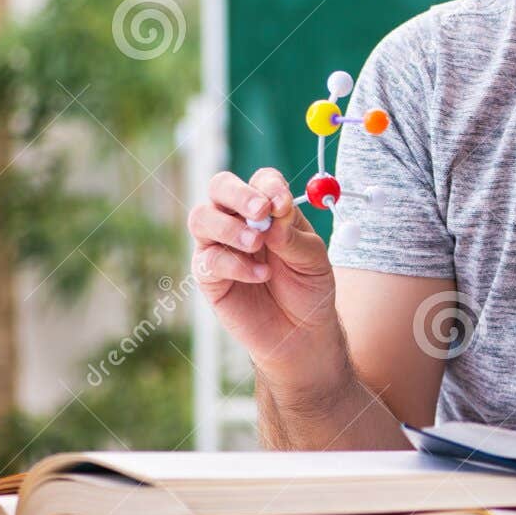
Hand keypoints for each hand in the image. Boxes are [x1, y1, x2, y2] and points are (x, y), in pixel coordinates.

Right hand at [188, 168, 343, 398]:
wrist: (302, 333)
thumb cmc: (309, 288)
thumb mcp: (313, 259)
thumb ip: (293, 235)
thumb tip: (273, 214)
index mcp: (268, 208)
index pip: (260, 181)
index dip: (268, 186)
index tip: (282, 203)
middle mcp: (238, 220)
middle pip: (220, 187)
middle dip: (238, 194)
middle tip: (260, 211)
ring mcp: (219, 246)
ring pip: (202, 218)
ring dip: (229, 227)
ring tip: (257, 244)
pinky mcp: (209, 276)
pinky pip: (208, 260)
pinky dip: (235, 264)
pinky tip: (261, 276)